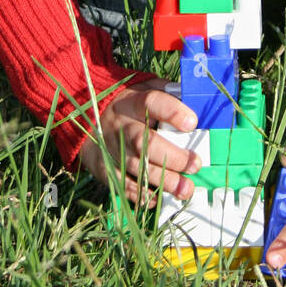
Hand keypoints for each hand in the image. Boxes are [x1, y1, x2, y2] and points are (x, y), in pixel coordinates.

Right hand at [79, 81, 202, 206]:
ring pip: (136, 166)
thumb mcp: (145, 88)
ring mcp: (109, 147)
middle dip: (173, 157)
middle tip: (195, 165)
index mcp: (131, 101)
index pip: (151, 102)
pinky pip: (120, 183)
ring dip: (163, 181)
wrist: (87, 116)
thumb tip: (198, 102)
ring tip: (185, 189)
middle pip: (144, 141)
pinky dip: (139, 194)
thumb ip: (169, 94)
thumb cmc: (128, 103)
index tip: (192, 123)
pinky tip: (156, 198)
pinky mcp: (102, 166)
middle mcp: (119, 124)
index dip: (172, 112)